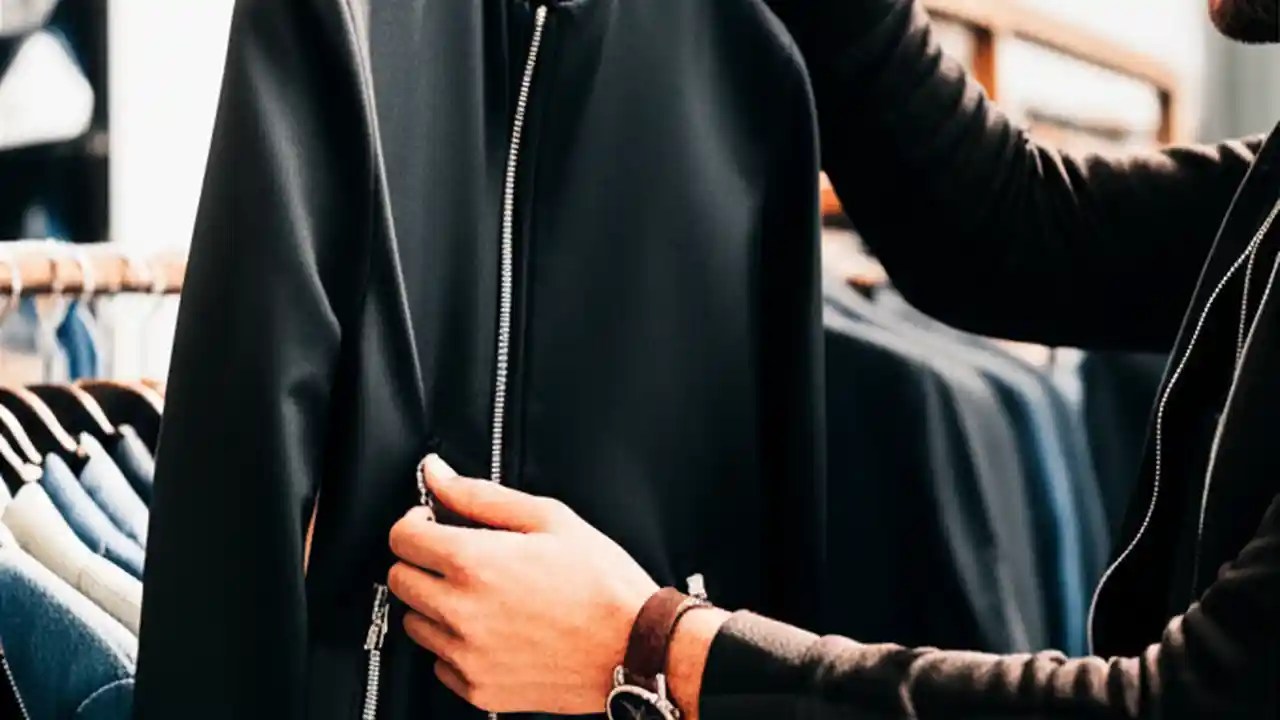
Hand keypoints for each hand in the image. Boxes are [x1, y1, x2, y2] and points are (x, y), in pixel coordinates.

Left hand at [387, 455, 660, 713]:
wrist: (635, 647)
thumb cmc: (602, 583)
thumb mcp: (548, 518)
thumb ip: (480, 496)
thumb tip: (437, 474)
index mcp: (474, 562)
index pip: (402, 537)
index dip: (416, 521)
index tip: (434, 522)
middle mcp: (461, 612)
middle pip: (400, 578)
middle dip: (423, 560)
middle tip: (460, 556)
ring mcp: (467, 654)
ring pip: (415, 622)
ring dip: (435, 603)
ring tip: (481, 594)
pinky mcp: (478, 688)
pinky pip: (438, 662)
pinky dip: (454, 644)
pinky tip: (491, 628)